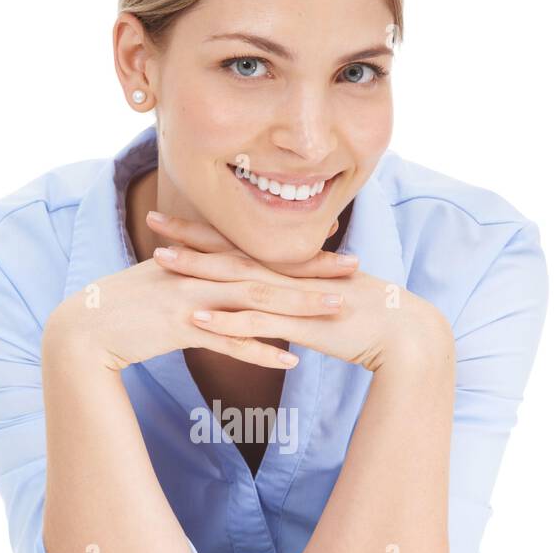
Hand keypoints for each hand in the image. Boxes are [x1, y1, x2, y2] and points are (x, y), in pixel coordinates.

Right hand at [42, 212, 361, 372]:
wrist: (83, 326)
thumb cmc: (123, 311)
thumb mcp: (165, 287)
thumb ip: (196, 282)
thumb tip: (222, 294)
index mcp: (200, 262)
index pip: (259, 256)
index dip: (298, 256)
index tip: (336, 252)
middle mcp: (201, 274)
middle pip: (267, 271)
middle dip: (312, 273)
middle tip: (354, 272)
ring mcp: (192, 298)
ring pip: (255, 300)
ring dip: (298, 306)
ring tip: (336, 310)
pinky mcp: (180, 326)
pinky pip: (229, 339)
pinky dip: (260, 349)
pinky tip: (291, 361)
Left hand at [147, 214, 451, 371]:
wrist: (402, 332)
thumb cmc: (367, 319)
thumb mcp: (323, 301)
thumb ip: (296, 298)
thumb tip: (275, 305)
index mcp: (291, 268)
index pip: (240, 244)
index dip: (204, 231)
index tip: (172, 220)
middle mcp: (287, 276)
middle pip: (230, 252)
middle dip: (189, 237)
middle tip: (152, 221)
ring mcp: (292, 298)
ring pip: (235, 281)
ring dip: (198, 271)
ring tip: (161, 262)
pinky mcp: (300, 324)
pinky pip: (254, 322)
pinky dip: (224, 319)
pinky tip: (194, 317)